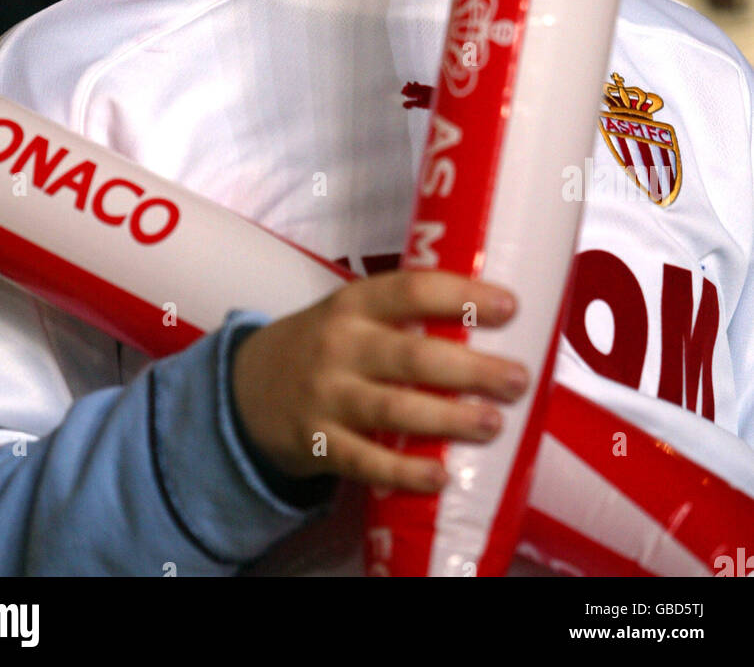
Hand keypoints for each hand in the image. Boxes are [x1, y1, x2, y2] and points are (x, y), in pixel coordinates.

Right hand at [231, 269, 527, 492]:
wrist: (248, 387)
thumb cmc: (324, 345)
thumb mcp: (352, 314)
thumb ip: (403, 318)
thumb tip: (491, 328)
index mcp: (355, 303)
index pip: (411, 290)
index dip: (461, 296)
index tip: (509, 306)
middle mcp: (340, 345)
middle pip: (411, 355)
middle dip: (469, 369)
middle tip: (517, 379)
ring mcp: (326, 395)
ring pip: (392, 409)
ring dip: (447, 418)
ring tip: (491, 424)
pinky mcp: (317, 442)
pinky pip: (364, 460)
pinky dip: (402, 471)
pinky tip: (440, 475)